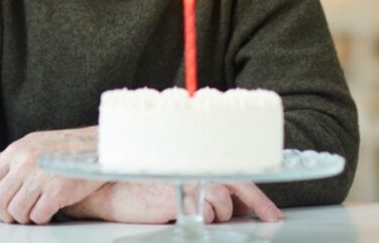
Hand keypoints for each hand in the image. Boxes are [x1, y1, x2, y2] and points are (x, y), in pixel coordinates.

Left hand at [0, 126, 104, 224]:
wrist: (99, 145)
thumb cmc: (64, 147)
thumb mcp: (29, 146)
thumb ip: (0, 163)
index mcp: (15, 151)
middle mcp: (24, 162)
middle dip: (5, 216)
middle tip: (17, 217)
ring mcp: (40, 176)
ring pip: (16, 212)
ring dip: (24, 219)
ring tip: (34, 213)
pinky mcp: (57, 190)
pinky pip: (38, 216)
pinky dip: (41, 219)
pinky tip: (48, 212)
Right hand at [65, 181, 282, 223]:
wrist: (107, 186)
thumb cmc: (138, 185)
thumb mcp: (176, 183)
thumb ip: (203, 186)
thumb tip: (231, 203)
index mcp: (196, 160)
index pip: (236, 173)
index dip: (257, 193)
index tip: (270, 209)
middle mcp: (196, 166)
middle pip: (240, 184)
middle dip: (260, 204)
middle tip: (271, 217)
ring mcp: (190, 180)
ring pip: (224, 204)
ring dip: (219, 214)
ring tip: (200, 213)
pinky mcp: (182, 196)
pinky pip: (207, 214)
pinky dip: (203, 219)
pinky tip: (184, 213)